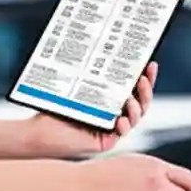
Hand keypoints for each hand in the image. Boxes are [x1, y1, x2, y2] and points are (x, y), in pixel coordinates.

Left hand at [25, 62, 158, 158]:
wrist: (40, 132)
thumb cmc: (55, 108)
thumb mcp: (76, 86)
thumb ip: (92, 74)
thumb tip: (103, 48)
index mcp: (110, 99)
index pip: (134, 88)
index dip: (146, 78)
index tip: (150, 64)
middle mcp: (114, 113)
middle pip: (140, 102)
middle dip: (146, 91)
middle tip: (142, 80)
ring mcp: (111, 128)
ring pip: (135, 118)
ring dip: (137, 108)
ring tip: (130, 100)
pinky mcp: (105, 141)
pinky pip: (121, 134)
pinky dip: (124, 126)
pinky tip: (120, 120)